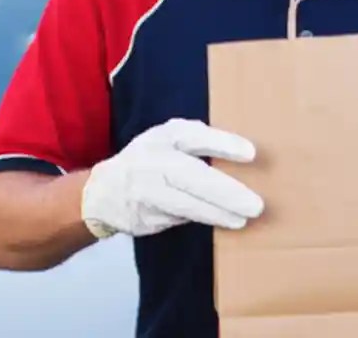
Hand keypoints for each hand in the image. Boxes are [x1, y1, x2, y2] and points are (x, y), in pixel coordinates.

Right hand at [80, 118, 262, 238]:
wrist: (102, 192)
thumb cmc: (148, 160)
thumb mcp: (166, 140)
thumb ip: (197, 140)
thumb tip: (245, 154)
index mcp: (162, 137)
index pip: (192, 136)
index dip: (222, 143)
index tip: (252, 153)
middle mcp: (151, 161)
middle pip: (190, 175)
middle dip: (225, 192)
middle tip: (256, 205)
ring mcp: (145, 191)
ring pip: (184, 204)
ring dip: (216, 213)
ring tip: (242, 220)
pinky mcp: (144, 217)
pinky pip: (177, 219)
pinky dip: (201, 220)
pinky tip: (222, 222)